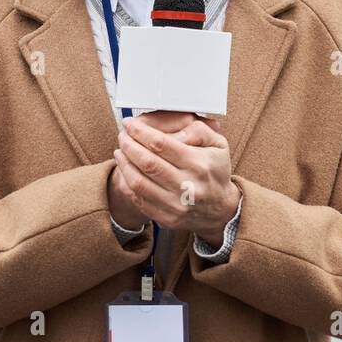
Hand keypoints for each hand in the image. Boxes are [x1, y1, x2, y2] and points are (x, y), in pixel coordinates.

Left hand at [112, 111, 240, 240]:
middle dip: (129, 145)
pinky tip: (126, 170)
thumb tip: (173, 129)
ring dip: (124, 164)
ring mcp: (177, 205)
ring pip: (139, 182)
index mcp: (199, 164)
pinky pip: (139, 199)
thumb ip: (198, 130)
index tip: (130, 123)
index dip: (140, 131)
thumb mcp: (218, 144)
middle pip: (147, 162)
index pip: (160, 144)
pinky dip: (128, 182)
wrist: (220, 210)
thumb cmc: (215, 171)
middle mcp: (188, 186)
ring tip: (120, 151)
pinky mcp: (167, 218)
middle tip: (123, 135)